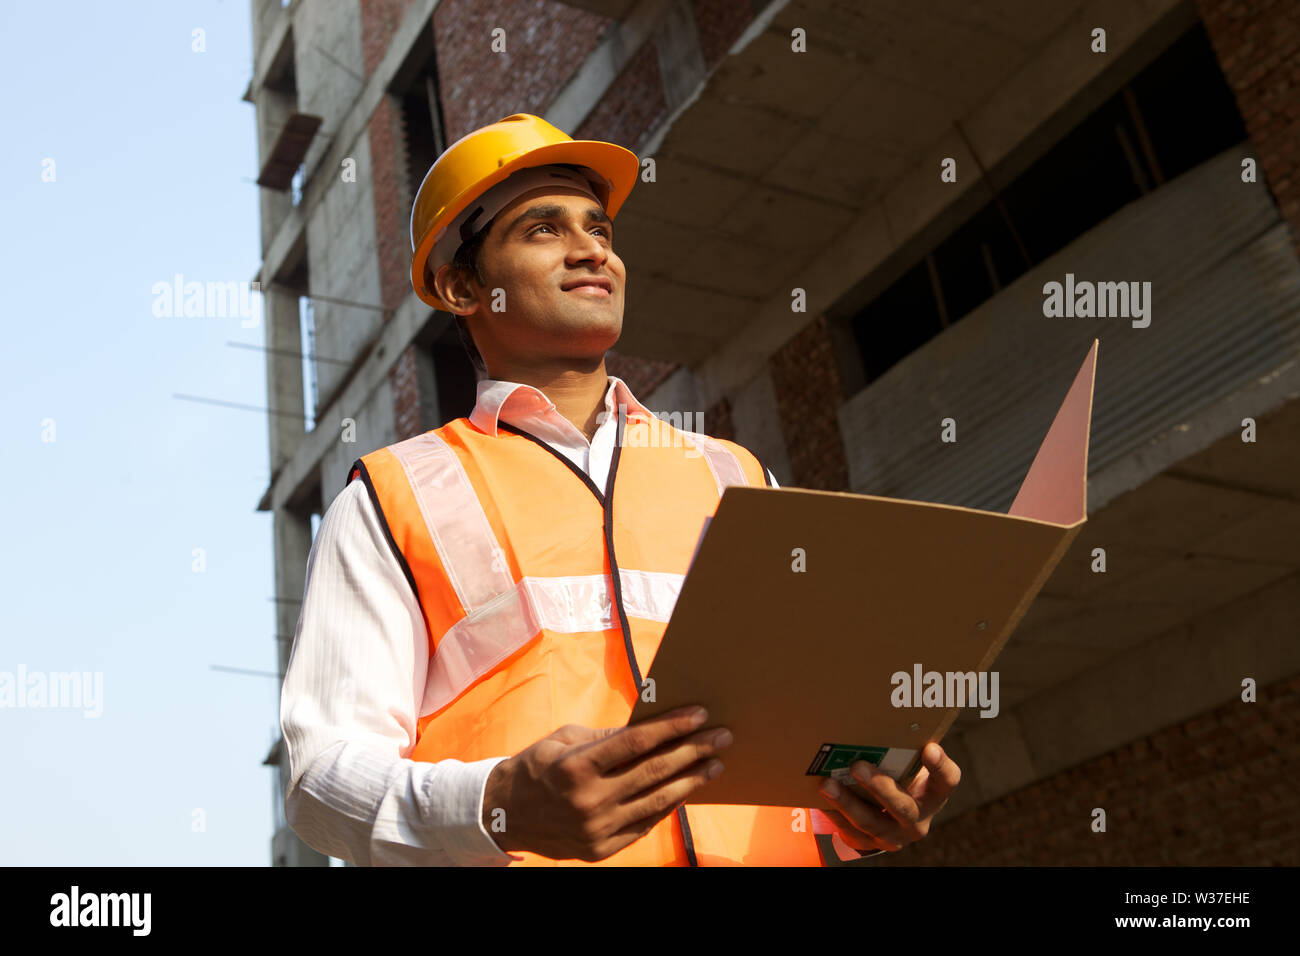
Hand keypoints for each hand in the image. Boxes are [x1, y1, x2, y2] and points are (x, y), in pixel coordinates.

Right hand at [480, 705, 731, 861]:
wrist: (503, 815)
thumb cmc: (537, 766)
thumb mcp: (564, 739)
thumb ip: (607, 735)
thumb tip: (649, 727)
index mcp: (576, 765)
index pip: (635, 742)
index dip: (671, 727)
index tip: (700, 713)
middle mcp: (588, 800)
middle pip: (654, 772)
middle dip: (693, 751)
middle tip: (722, 737)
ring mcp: (596, 829)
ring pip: (656, 802)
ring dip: (691, 782)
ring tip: (714, 766)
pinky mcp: (600, 849)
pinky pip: (644, 825)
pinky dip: (667, 806)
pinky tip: (685, 790)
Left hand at [817, 743, 960, 854]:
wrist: (885, 811)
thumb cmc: (897, 773)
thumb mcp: (907, 762)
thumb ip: (902, 744)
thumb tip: (879, 709)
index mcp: (934, 793)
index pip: (947, 780)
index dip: (940, 765)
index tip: (929, 747)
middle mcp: (918, 819)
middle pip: (903, 806)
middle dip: (879, 787)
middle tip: (857, 766)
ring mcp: (894, 835)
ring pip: (871, 823)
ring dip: (847, 803)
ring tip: (827, 783)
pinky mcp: (869, 844)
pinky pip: (849, 832)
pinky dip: (833, 814)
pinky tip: (818, 798)